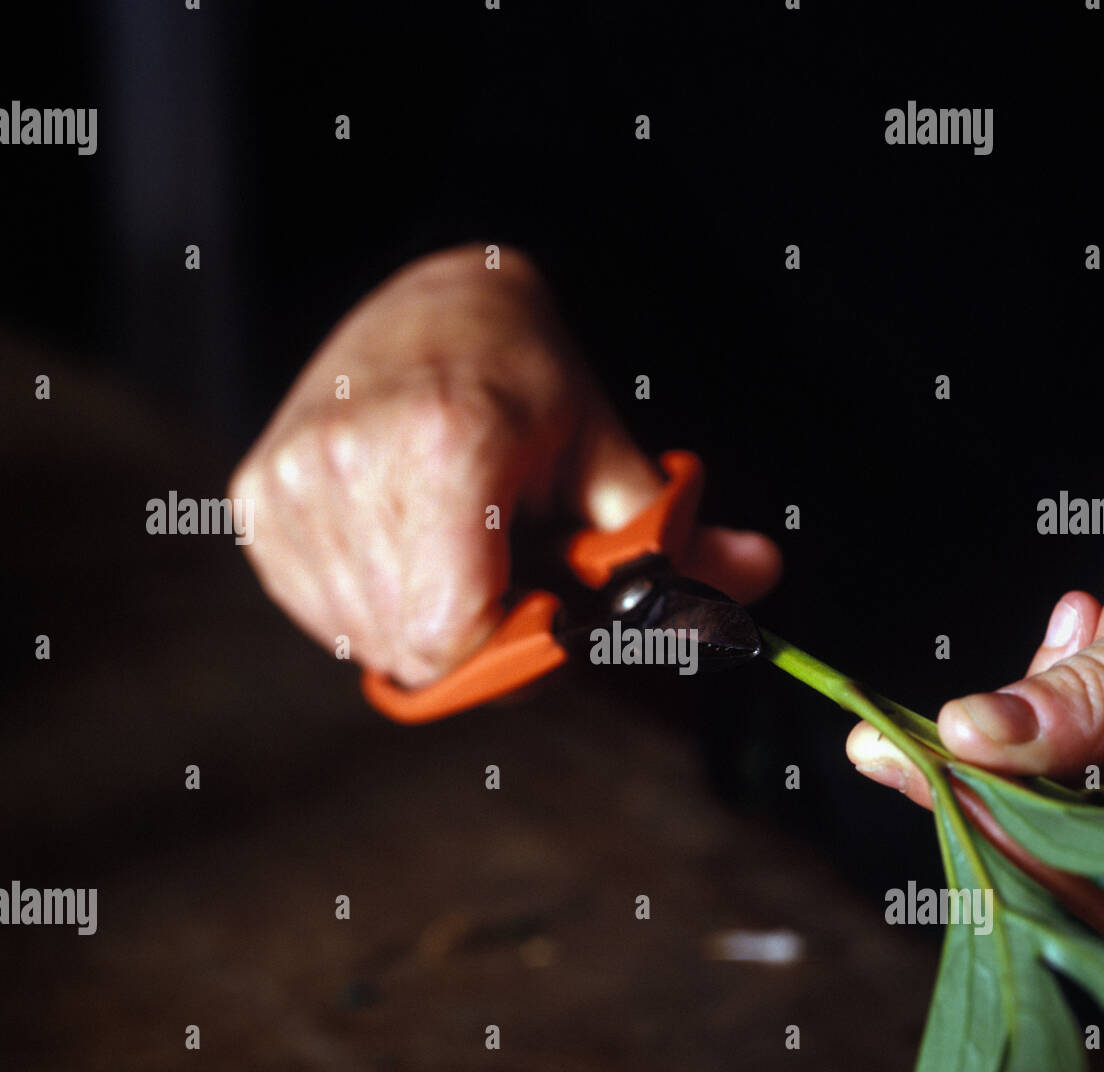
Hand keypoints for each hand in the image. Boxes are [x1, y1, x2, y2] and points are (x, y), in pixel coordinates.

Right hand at [229, 245, 780, 688]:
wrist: (432, 306)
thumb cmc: (530, 386)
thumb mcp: (610, 459)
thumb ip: (673, 539)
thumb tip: (760, 573)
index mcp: (447, 447)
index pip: (456, 632)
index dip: (507, 649)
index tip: (538, 612)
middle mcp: (351, 461)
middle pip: (412, 645)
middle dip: (473, 642)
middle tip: (504, 581)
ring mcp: (293, 480)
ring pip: (362, 635)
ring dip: (420, 625)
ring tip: (454, 552)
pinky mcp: (258, 496)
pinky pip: (319, 611)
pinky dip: (368, 605)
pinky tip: (403, 549)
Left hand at [847, 491, 1103, 941]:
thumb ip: (1097, 699)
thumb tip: (967, 738)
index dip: (1009, 832)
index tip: (916, 767)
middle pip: (1089, 846)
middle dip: (1021, 757)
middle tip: (939, 711)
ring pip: (1091, 790)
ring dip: (1065, 697)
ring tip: (1100, 608)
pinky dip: (1095, 680)